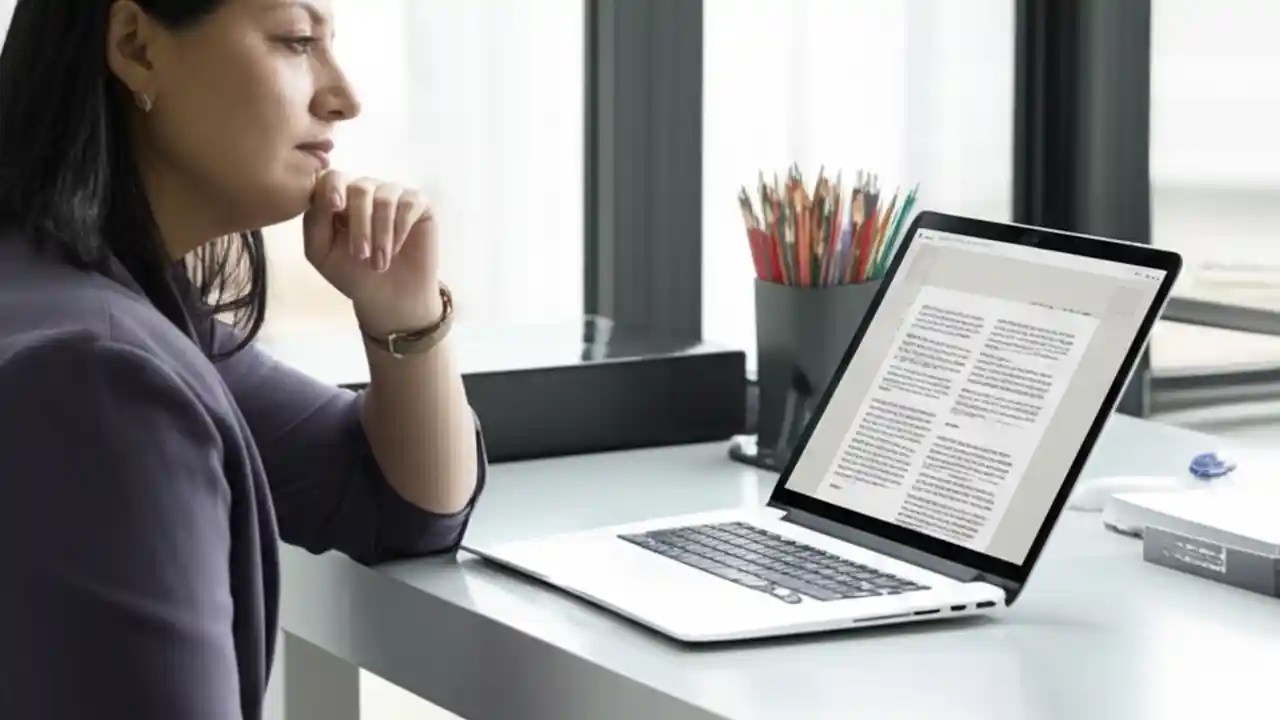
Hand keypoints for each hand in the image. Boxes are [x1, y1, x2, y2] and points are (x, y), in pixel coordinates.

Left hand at [303, 171, 443, 332]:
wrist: (389, 297)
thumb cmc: (352, 273)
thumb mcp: (321, 252)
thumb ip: (315, 221)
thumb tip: (322, 194)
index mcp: (338, 196)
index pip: (332, 177)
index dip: (332, 188)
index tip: (335, 207)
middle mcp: (366, 189)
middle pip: (360, 188)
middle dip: (359, 225)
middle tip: (360, 256)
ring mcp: (393, 194)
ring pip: (385, 198)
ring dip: (381, 234)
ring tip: (380, 263)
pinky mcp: (419, 203)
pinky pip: (409, 204)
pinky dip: (401, 229)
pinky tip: (397, 249)